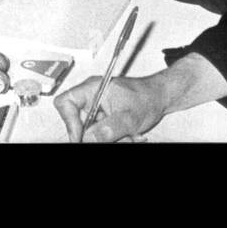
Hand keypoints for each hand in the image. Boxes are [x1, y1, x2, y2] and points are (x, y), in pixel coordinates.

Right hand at [55, 55, 226, 142]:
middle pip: (77, 122)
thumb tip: (88, 138)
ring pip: (90, 132)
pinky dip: (113, 139)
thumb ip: (109, 128)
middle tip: (112, 139)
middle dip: (94, 136)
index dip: (69, 121)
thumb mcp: (129, 116)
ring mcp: (97, 109)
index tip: (81, 137)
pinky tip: (128, 136)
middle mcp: (91, 97)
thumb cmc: (148, 97)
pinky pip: (100, 135)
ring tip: (126, 136)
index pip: (66, 102)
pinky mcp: (103, 119)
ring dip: (106, 139)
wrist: (160, 98)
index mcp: (92, 88)